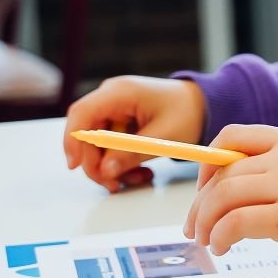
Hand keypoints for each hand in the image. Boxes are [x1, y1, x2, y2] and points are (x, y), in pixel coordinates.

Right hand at [63, 74, 205, 190]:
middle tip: (116, 185)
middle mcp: (111, 98)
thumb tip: (106, 171)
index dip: (73, 140)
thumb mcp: (164, 137)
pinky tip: (142, 171)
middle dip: (97, 164)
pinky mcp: (118, 123)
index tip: (75, 166)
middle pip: (85, 135)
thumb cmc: (188, 114)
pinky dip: (121, 163)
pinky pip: (109, 148)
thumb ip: (133, 153)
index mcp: (120, 92)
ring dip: (113, 168)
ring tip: (141, 177)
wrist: (203, 107)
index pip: (81, 113)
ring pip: (96, 146)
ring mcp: (113, 111)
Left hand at [182, 125, 277, 274]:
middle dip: (201, 203)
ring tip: (208, 240)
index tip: (203, 190)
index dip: (208, 164)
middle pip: (223, 174)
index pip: (233, 137)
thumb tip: (231, 191)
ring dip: (206, 222)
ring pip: (224, 197)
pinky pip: (236, 223)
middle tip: (195, 227)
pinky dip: (220, 236)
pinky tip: (223, 247)